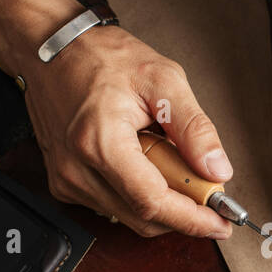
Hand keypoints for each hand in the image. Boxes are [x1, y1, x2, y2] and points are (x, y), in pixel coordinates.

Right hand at [20, 24, 233, 238]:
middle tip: (207, 188)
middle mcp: (77, 169)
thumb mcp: (164, 79)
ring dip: (160, 201)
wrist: (52, 49)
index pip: (152, 202)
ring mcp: (67, 180)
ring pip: (129, 217)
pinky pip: (112, 206)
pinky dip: (138, 194)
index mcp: (100, 142)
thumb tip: (217, 169)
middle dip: (182, 212)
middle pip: (143, 218)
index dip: (191, 219)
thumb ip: (194, 128)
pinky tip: (142, 162)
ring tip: (166, 158)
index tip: (220, 223)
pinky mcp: (64, 184)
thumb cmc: (101, 57)